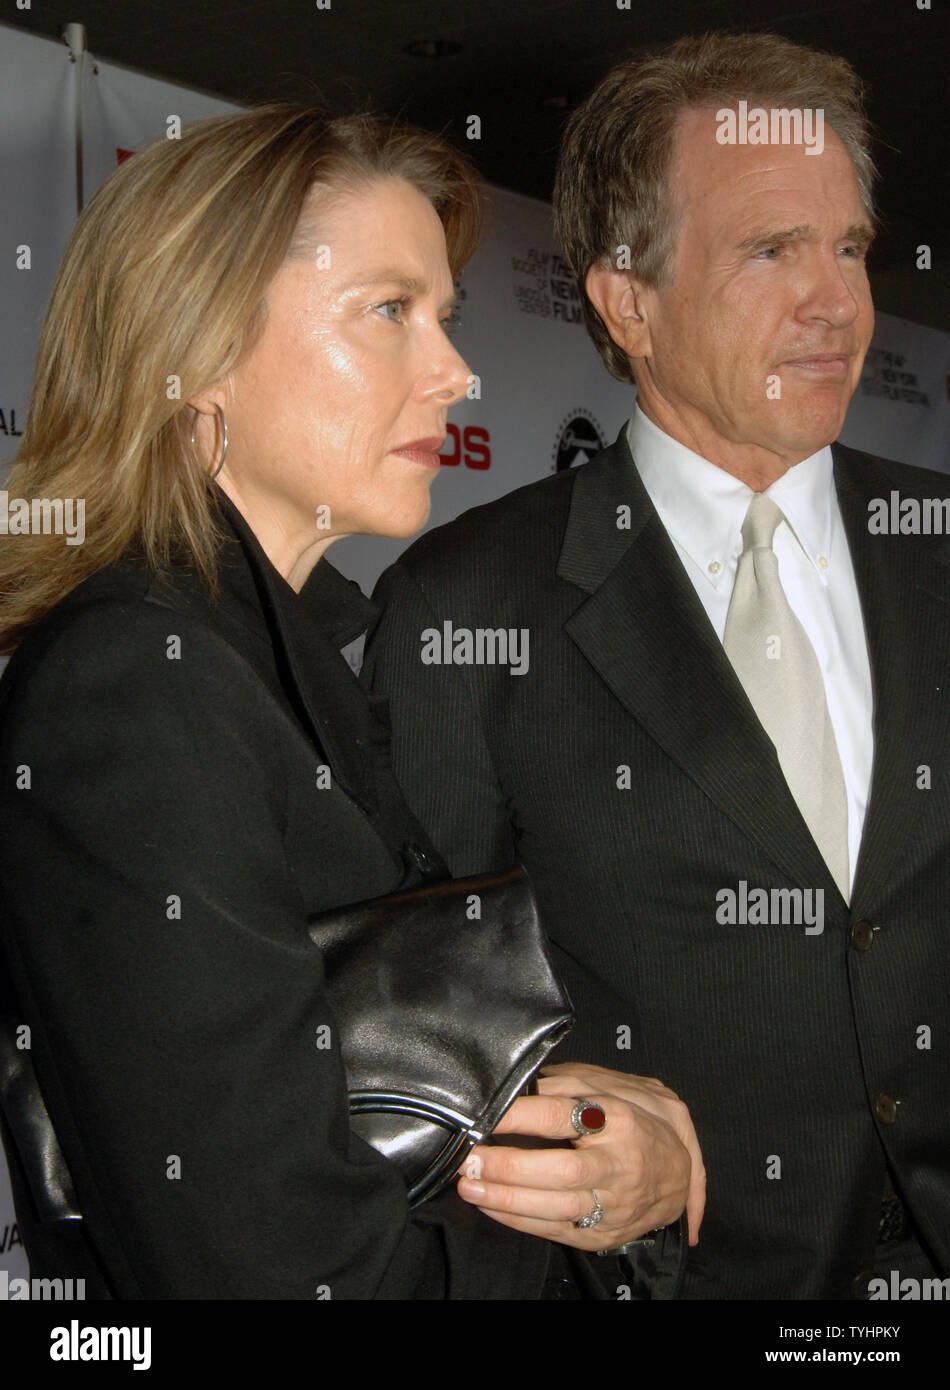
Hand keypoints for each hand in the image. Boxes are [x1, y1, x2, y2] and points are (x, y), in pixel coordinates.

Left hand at [456, 1062, 704, 1250]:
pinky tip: (492, 1208)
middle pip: (561, 1170)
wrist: (680, 1171)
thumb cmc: (638, 1120)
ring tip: (469, 1186)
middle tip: (469, 1159)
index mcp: (618, 1118)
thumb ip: (567, 1084)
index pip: (563, 1116)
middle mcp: (619, 1163)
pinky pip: (559, 1230)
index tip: (486, 1116)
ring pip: (558, 1206)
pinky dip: (520, 1222)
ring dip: (507, 1199)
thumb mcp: (610, 1086)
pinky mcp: (606, 1232)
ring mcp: (614, 1202)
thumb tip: (522, 1083)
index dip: (522, 1117)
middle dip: (509, 1167)